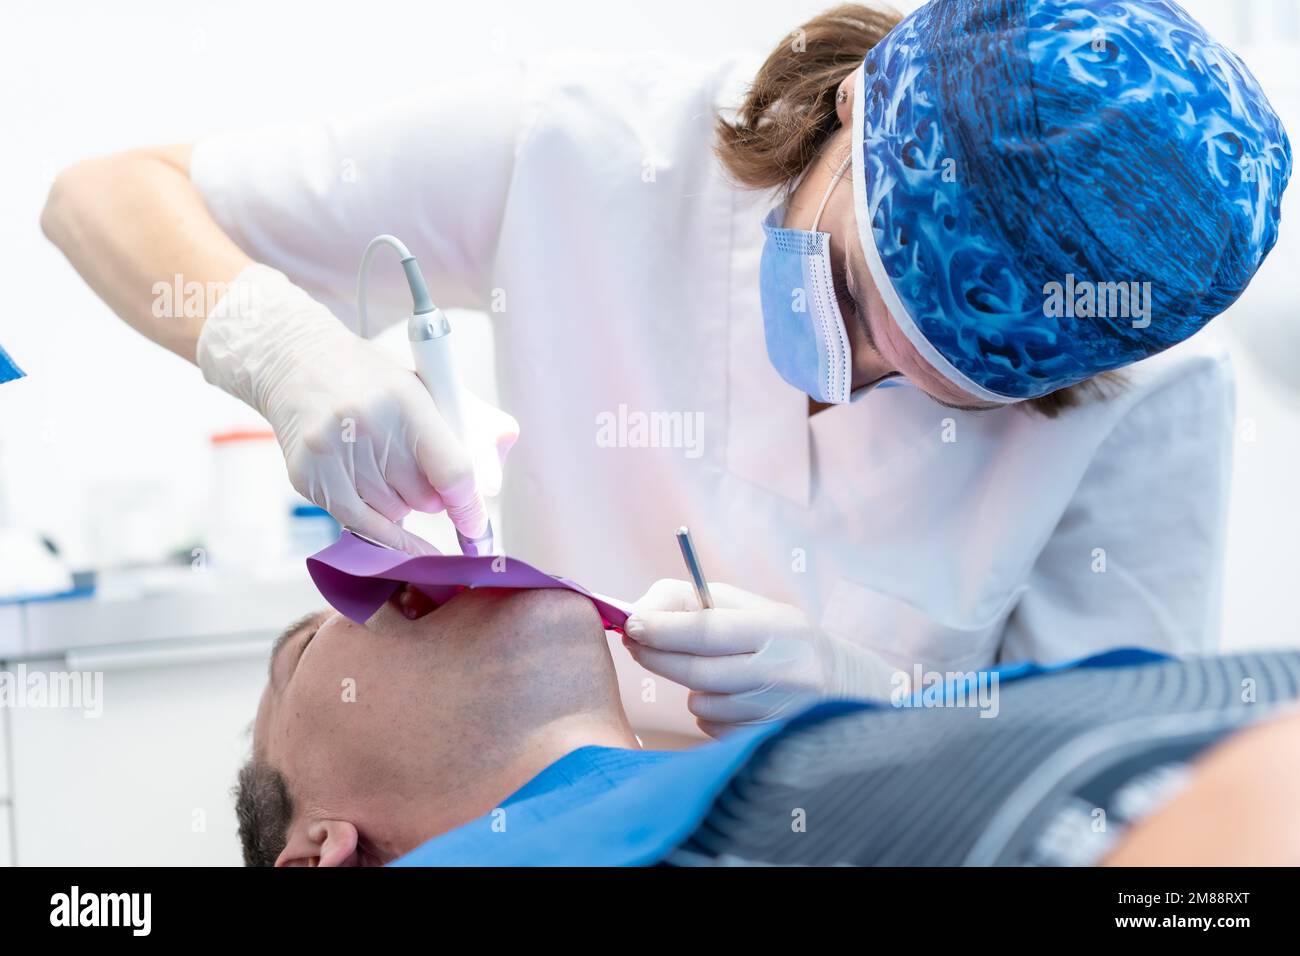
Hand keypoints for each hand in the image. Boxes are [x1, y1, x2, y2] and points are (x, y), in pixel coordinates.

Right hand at [198, 265, 517, 552]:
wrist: (295, 361)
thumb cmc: (372, 380)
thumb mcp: (425, 385)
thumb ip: (471, 423)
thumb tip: (492, 480)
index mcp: (406, 398)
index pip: (452, 470)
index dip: (469, 506)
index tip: (478, 526)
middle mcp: (366, 425)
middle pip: (423, 498)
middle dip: (433, 497)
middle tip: (421, 474)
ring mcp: (331, 452)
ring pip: (393, 513)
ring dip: (402, 506)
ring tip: (387, 471)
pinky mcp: (307, 475)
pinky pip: (360, 525)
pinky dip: (386, 536)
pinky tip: (404, 541)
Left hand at [624, 579, 896, 737]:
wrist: (843, 685)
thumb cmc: (781, 638)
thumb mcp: (753, 608)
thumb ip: (699, 604)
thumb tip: (642, 612)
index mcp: (778, 629)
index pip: (707, 631)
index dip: (663, 629)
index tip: (631, 623)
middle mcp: (782, 672)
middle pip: (697, 671)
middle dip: (657, 656)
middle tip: (635, 642)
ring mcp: (776, 711)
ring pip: (702, 703)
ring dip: (689, 687)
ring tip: (707, 670)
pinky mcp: (768, 739)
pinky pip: (712, 728)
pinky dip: (707, 712)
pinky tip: (727, 697)